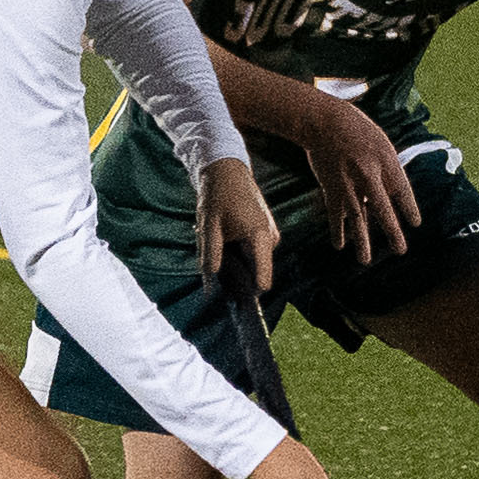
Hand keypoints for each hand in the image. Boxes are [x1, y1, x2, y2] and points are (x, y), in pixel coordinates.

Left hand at [195, 156, 278, 292]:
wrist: (226, 168)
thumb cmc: (217, 195)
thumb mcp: (208, 226)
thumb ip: (211, 256)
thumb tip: (210, 287)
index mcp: (260, 237)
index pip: (264, 279)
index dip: (251, 296)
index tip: (238, 310)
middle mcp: (270, 238)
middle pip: (256, 273)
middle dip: (237, 277)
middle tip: (215, 272)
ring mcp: (269, 234)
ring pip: (253, 262)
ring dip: (236, 263)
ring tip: (217, 246)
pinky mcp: (264, 232)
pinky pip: (253, 252)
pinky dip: (239, 253)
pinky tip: (224, 241)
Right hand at [296, 91, 419, 265]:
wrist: (323, 122)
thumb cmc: (356, 129)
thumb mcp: (381, 143)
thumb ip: (388, 169)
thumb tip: (392, 195)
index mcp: (385, 161)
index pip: (402, 191)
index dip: (409, 208)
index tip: (416, 223)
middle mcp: (368, 175)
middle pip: (382, 210)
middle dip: (392, 232)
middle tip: (400, 251)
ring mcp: (348, 185)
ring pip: (357, 219)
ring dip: (361, 242)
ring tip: (365, 260)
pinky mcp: (331, 189)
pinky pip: (336, 215)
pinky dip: (338, 231)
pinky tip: (340, 245)